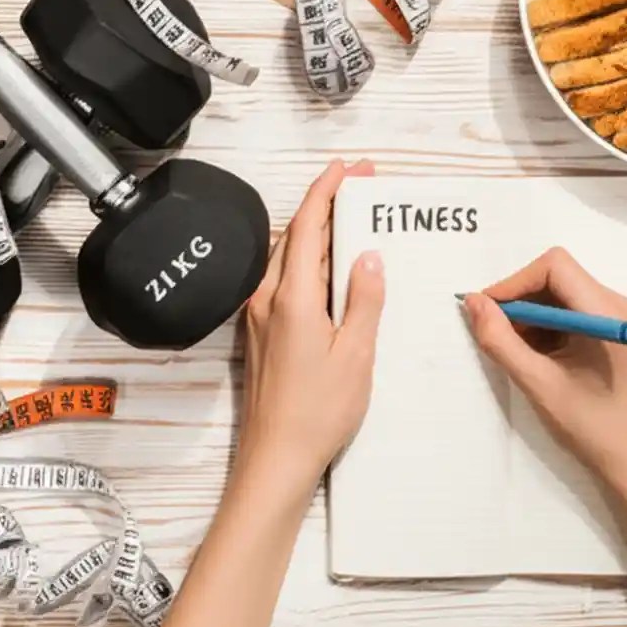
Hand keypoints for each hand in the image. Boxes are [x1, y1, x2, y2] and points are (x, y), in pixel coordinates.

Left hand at [238, 159, 384, 481]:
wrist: (276, 457)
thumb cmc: (317, 413)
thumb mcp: (356, 354)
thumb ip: (363, 300)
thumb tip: (368, 257)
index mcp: (293, 298)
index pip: (308, 226)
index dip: (327, 190)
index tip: (347, 169)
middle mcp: (268, 299)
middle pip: (295, 235)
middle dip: (326, 206)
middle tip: (360, 189)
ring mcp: (259, 316)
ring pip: (287, 257)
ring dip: (317, 233)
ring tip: (351, 223)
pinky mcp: (259, 333)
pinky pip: (283, 281)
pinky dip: (307, 262)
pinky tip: (329, 271)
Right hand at [461, 247, 626, 481]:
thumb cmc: (594, 428)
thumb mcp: (539, 385)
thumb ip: (501, 341)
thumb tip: (473, 303)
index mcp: (609, 313)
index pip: (555, 267)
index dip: (515, 283)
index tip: (487, 312)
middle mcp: (621, 306)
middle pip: (560, 278)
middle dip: (522, 302)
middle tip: (496, 335)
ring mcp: (623, 320)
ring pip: (566, 295)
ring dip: (534, 317)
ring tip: (518, 354)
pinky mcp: (619, 334)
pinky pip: (576, 314)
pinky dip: (551, 328)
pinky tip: (540, 359)